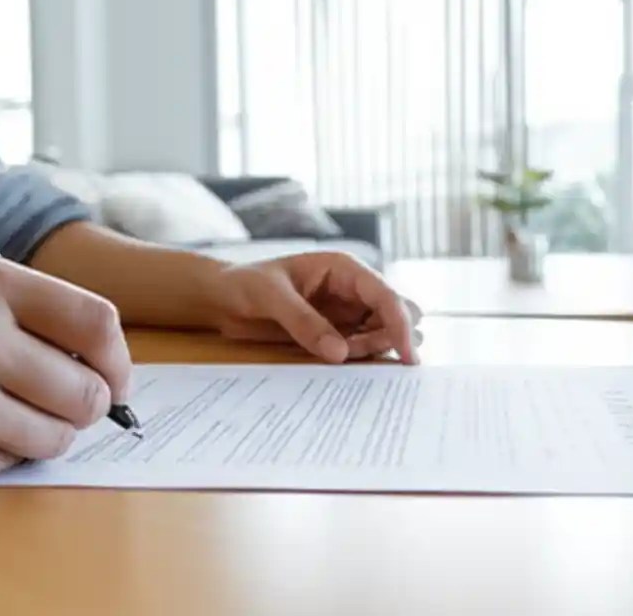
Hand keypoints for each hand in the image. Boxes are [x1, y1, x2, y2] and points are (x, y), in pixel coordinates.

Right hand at [0, 252, 130, 488]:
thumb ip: (26, 312)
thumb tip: (104, 366)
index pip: (97, 324)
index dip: (116, 359)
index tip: (112, 377)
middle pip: (87, 392)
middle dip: (85, 404)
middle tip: (58, 402)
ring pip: (55, 437)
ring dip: (44, 433)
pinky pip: (6, 464)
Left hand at [204, 252, 421, 363]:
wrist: (224, 300)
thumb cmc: (245, 284)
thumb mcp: (270, 296)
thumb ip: (303, 321)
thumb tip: (340, 353)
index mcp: (344, 269)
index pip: (386, 295)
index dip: (401, 324)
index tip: (408, 356)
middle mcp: (353, 290)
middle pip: (396, 315)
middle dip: (387, 338)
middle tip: (353, 353)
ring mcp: (348, 313)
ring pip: (383, 334)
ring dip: (373, 350)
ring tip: (336, 354)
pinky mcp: (338, 334)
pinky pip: (363, 349)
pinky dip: (361, 359)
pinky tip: (338, 362)